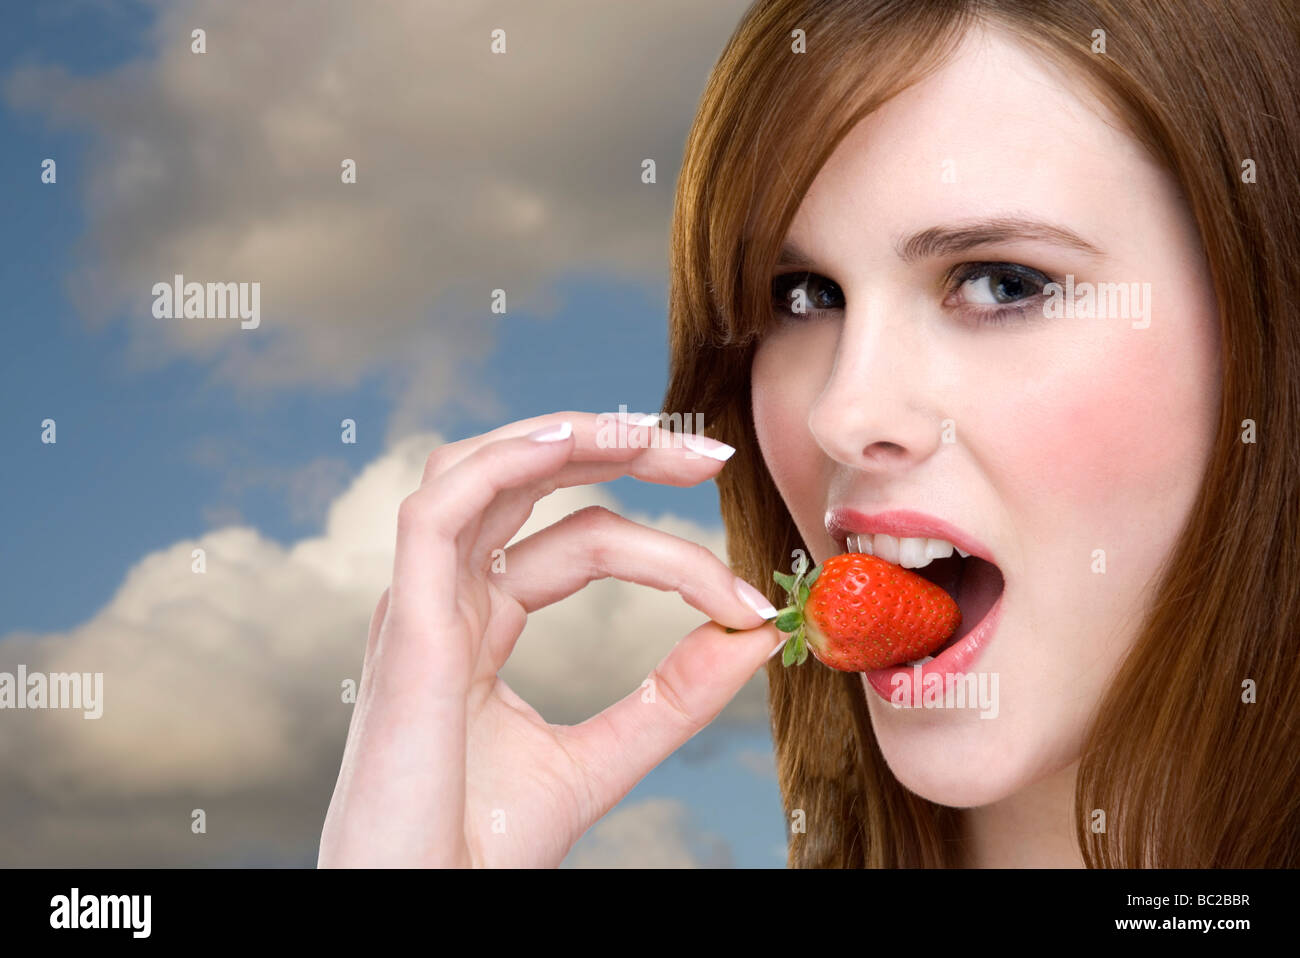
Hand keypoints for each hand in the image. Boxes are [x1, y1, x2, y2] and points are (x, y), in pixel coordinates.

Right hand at [318, 412, 780, 866]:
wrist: (420, 911)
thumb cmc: (480, 847)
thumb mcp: (601, 757)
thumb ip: (674, 697)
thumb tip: (754, 637)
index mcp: (479, 622)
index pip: (576, 541)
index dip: (668, 554)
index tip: (750, 599)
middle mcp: (447, 599)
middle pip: (526, 482)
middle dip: (618, 451)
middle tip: (708, 453)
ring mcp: (420, 605)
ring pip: (481, 471)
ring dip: (567, 437)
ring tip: (655, 436)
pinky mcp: (406, 625)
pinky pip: (440, 509)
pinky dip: (505, 462)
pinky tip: (573, 442)